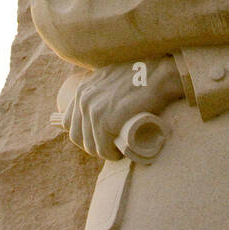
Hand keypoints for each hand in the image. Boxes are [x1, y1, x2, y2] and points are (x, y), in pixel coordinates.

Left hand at [60, 56, 183, 159]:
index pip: (69, 122)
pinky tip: (122, 152)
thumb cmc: (142, 76)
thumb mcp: (112, 78)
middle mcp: (83, 99)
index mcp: (82, 90)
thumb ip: (101, 90)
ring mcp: (94, 110)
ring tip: (119, 149)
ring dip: (105, 151)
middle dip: (94, 144)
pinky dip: (112, 155)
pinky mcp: (106, 121)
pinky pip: (103, 149)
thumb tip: (102, 106)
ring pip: (90, 145)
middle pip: (77, 137)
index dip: (84, 133)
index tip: (100, 137)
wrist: (159, 74)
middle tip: (112, 146)